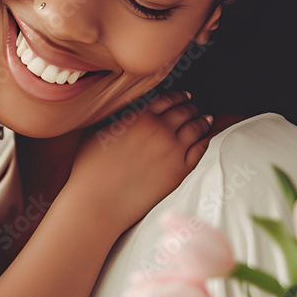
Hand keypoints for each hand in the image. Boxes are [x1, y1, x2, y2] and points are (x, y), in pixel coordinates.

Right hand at [68, 91, 211, 229]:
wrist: (98, 200)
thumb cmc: (90, 168)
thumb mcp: (100, 131)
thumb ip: (120, 118)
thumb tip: (130, 113)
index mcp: (140, 117)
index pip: (167, 99)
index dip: (178, 96)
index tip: (183, 96)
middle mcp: (160, 130)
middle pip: (185, 111)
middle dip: (191, 107)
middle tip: (195, 107)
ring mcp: (172, 151)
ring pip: (196, 128)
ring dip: (203, 121)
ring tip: (206, 119)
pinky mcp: (179, 171)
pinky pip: (200, 150)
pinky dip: (205, 140)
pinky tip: (206, 138)